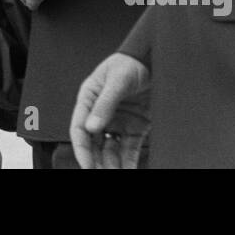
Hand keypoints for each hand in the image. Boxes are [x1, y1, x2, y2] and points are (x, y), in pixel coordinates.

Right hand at [70, 53, 150, 169]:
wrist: (154, 59)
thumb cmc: (130, 62)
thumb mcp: (117, 80)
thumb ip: (105, 104)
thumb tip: (92, 127)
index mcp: (89, 100)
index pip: (79, 129)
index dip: (82, 150)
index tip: (87, 165)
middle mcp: (101, 114)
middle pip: (94, 144)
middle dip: (96, 162)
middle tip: (100, 173)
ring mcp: (118, 122)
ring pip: (110, 150)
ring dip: (112, 165)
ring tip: (116, 174)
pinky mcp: (135, 127)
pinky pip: (129, 149)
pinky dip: (128, 162)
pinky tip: (128, 170)